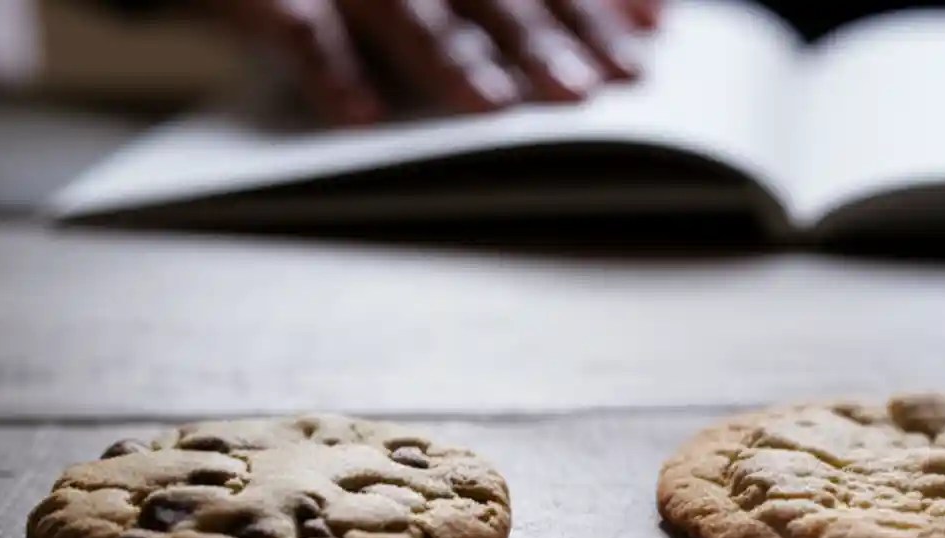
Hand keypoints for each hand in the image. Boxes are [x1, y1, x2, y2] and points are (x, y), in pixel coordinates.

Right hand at [199, 0, 661, 124]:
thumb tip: (647, 14)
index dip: (593, 9)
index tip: (643, 55)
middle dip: (539, 38)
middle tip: (583, 95)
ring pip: (403, 5)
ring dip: (448, 55)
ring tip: (491, 109)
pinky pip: (296, 27)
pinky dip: (329, 69)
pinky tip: (361, 119)